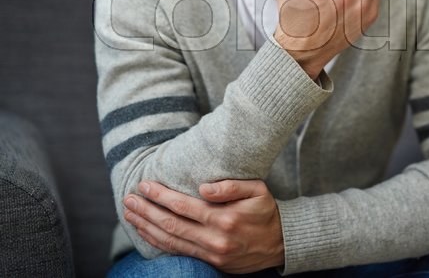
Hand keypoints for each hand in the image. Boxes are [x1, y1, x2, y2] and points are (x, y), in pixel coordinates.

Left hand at [123, 179, 283, 272]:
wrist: (281, 242)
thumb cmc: (266, 211)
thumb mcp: (257, 190)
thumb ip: (230, 186)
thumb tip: (202, 187)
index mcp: (224, 218)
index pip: (183, 206)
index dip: (160, 196)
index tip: (144, 185)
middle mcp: (214, 238)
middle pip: (170, 224)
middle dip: (146, 211)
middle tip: (128, 199)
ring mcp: (211, 253)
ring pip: (170, 241)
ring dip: (146, 227)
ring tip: (130, 214)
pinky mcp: (210, 262)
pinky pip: (179, 252)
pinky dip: (159, 242)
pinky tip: (147, 232)